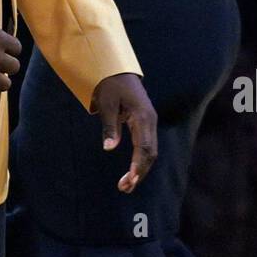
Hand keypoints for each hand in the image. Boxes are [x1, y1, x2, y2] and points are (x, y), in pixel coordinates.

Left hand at [90, 74, 157, 192]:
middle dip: (139, 172)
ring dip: (140, 169)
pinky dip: (140, 160)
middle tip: (124, 188)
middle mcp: (150, 121)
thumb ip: (109, 126)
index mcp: (142, 116)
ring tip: (127, 185)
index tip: (130, 180)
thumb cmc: (110, 84)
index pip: (143, 146)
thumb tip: (109, 149)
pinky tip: (132, 171)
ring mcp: (149, 122)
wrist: (118, 68)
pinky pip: (146, 145)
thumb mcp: (107, 103)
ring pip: (150, 151)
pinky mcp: (145, 123)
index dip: (138, 165)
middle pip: (150, 153)